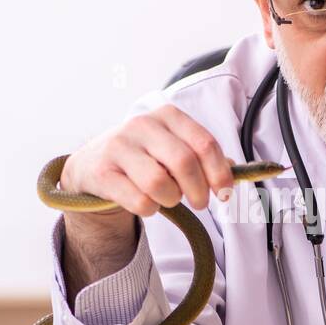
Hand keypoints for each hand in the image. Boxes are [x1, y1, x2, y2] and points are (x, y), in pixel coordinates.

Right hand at [58, 104, 234, 298]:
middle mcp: (141, 125)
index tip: (224, 193)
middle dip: (199, 191)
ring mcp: (119, 147)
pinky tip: (147, 203)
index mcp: (166, 116)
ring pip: (160, 183)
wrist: (91, 165)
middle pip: (184, 162)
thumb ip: (202, 157)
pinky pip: (139, 200)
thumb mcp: (171, 148)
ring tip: (169, 199)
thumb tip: (234, 172)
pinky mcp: (102, 172)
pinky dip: (150, 209)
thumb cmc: (142, 158)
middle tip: (200, 203)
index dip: (220, 173)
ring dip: (172, 199)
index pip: (204, 143)